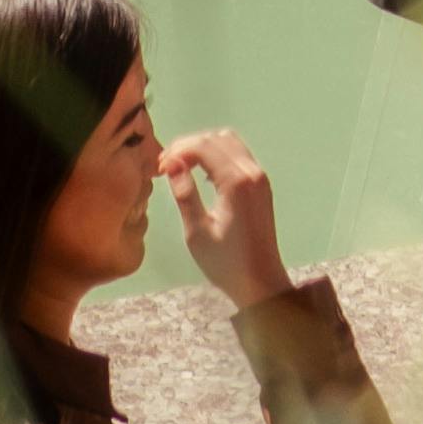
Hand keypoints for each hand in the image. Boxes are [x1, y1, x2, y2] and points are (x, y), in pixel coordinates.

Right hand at [162, 132, 297, 309]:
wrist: (262, 284)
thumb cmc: (227, 264)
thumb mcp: (197, 233)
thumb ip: (185, 195)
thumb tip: (173, 165)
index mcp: (236, 182)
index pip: (203, 146)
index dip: (178, 150)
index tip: (160, 167)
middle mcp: (252, 172)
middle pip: (217, 138)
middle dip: (190, 145)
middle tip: (168, 164)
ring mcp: (260, 177)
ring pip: (230, 142)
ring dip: (205, 147)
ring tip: (183, 166)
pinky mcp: (262, 185)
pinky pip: (239, 155)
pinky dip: (219, 155)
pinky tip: (204, 174)